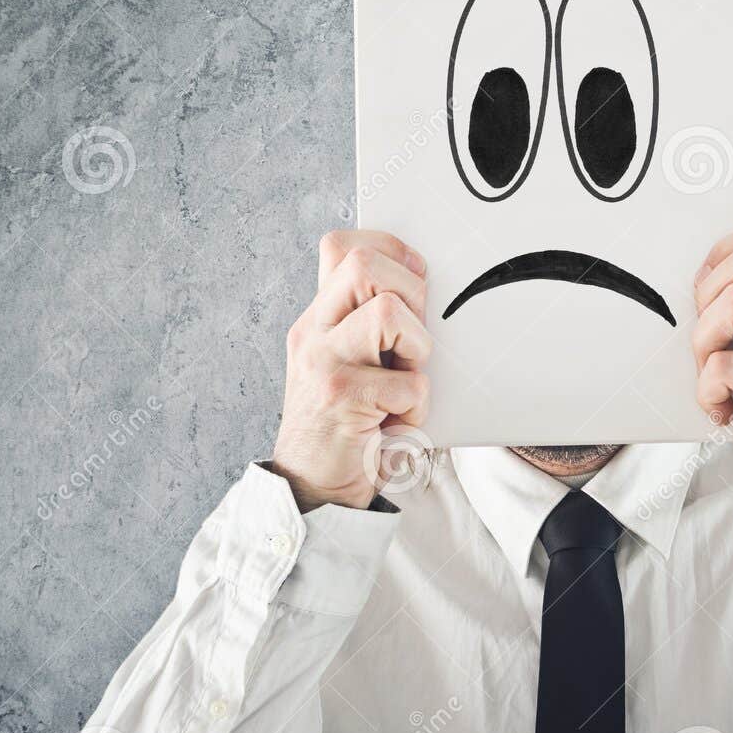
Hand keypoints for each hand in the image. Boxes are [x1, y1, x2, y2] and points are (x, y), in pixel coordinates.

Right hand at [270, 230, 430, 511]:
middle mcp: (313, 333)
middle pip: (365, 266)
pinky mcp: (341, 399)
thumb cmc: (343, 424)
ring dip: (415, 348)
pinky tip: (397, 422)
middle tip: (410, 339)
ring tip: (403, 378)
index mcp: (317, 318)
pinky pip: (407, 383)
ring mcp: (323, 363)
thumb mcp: (344, 362)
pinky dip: (416, 407)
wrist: (311, 486)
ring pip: (387, 313)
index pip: (341, 247)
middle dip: (408, 294)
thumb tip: (421, 285)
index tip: (414, 277)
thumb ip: (367, 325)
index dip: (389, 249)